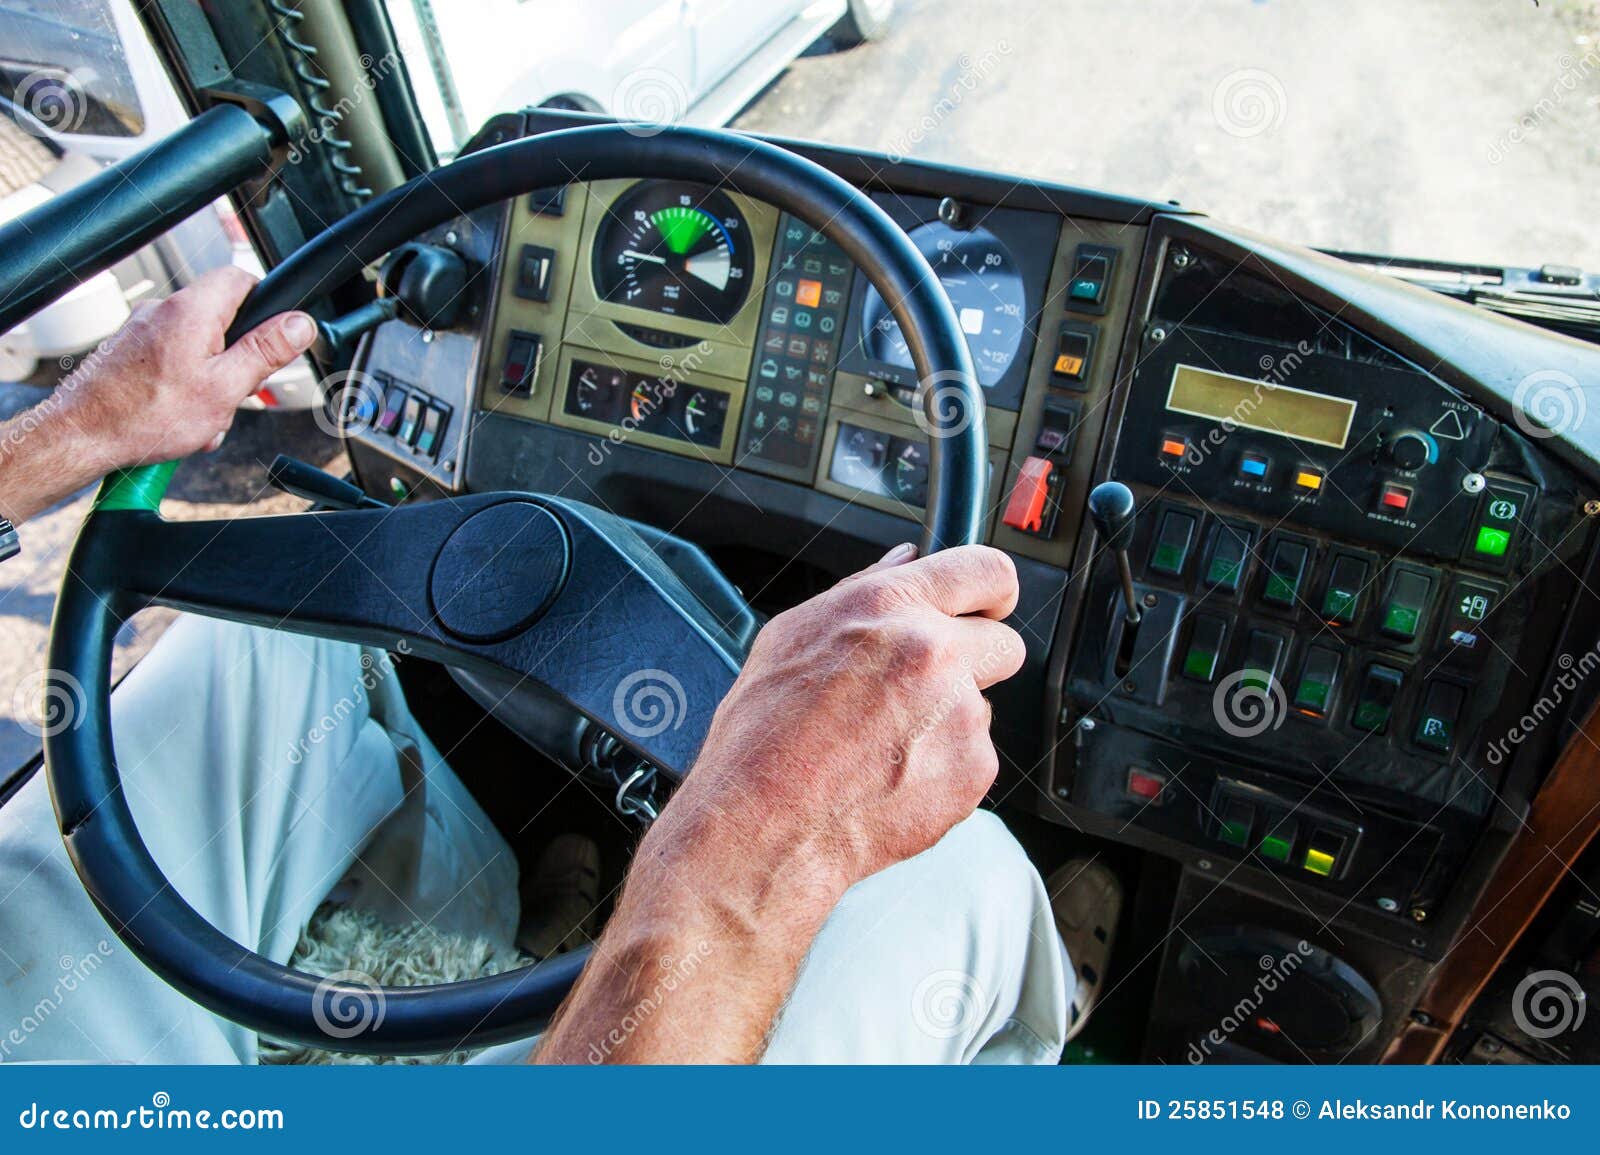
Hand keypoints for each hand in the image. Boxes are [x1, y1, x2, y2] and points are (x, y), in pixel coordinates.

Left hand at [57, 266, 316, 469]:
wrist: (81, 437)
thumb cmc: (144, 416)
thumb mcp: (224, 388)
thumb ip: (265, 352)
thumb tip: (300, 325)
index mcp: (191, 310)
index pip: (241, 278)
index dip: (266, 304)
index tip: (274, 337)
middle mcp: (163, 312)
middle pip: (223, 318)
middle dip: (238, 358)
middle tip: (236, 391)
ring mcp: (143, 331)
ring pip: (199, 347)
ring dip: (212, 382)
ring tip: (203, 416)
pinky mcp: (130, 353)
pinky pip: (174, 362)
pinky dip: (186, 389)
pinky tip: (181, 420)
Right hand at [658, 542, 1025, 902]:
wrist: (765, 825)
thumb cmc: (765, 735)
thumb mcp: (792, 635)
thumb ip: (862, 590)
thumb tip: (905, 562)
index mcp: (889, 608)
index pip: (986, 570)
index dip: (992, 589)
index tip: (989, 605)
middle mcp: (933, 653)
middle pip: (1004, 641)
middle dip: (974, 661)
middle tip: (924, 688)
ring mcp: (960, 713)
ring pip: (982, 705)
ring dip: (950, 719)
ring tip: (884, 743)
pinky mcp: (973, 770)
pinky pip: (974, 756)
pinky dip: (944, 767)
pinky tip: (893, 774)